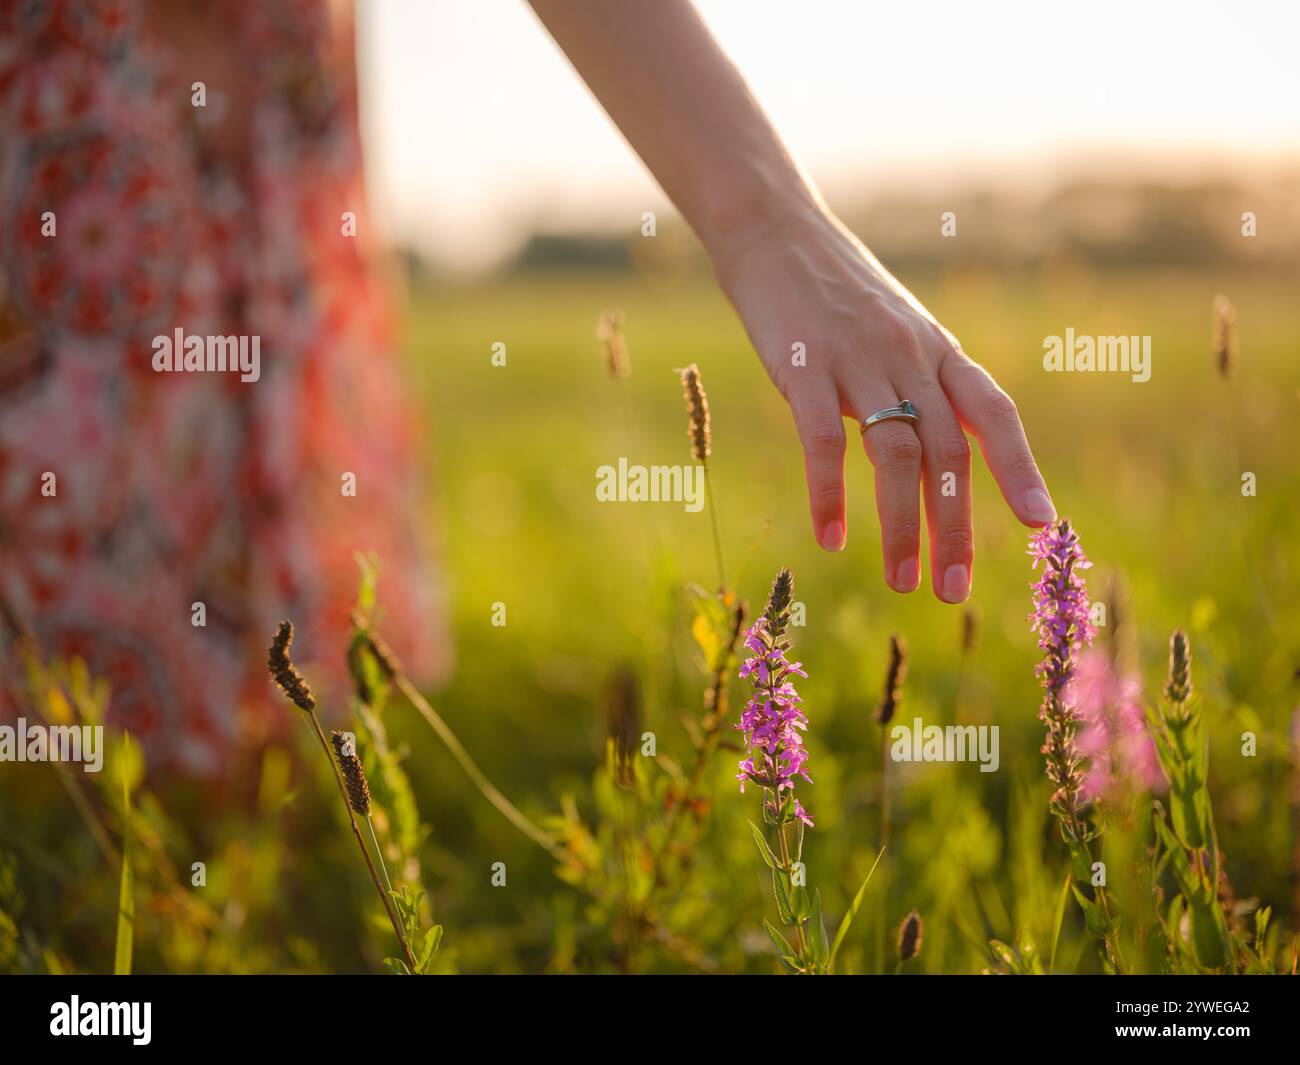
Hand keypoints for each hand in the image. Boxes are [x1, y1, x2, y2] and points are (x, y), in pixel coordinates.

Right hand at [711, 209, 1056, 602]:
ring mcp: (858, 360)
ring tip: (904, 582)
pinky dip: (830, 495)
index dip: (1020, 467)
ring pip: (895, 455)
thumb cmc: (836, 291)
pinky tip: (832, 538)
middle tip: (954, 590)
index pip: (994, 413)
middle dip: (956, 527)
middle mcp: (910, 356)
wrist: (776, 231)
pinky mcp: (804, 365)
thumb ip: (921, 383)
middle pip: (948, 453)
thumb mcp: (896, 330)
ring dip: (904, 527)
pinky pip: (824, 441)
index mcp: (938, 350)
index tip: (1041, 523)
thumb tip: (943, 454)